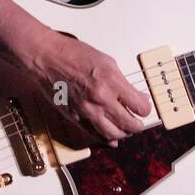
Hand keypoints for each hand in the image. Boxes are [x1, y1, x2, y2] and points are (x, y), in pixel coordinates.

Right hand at [23, 26, 151, 147]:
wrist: (48, 58)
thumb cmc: (75, 55)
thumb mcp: (107, 62)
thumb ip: (122, 82)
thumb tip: (133, 96)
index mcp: (112, 83)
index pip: (140, 106)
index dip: (145, 108)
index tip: (144, 107)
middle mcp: (101, 99)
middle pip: (129, 125)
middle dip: (138, 125)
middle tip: (138, 121)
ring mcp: (87, 111)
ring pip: (113, 135)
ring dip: (123, 134)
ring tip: (125, 129)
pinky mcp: (75, 117)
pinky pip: (94, 135)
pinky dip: (106, 139)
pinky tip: (111, 137)